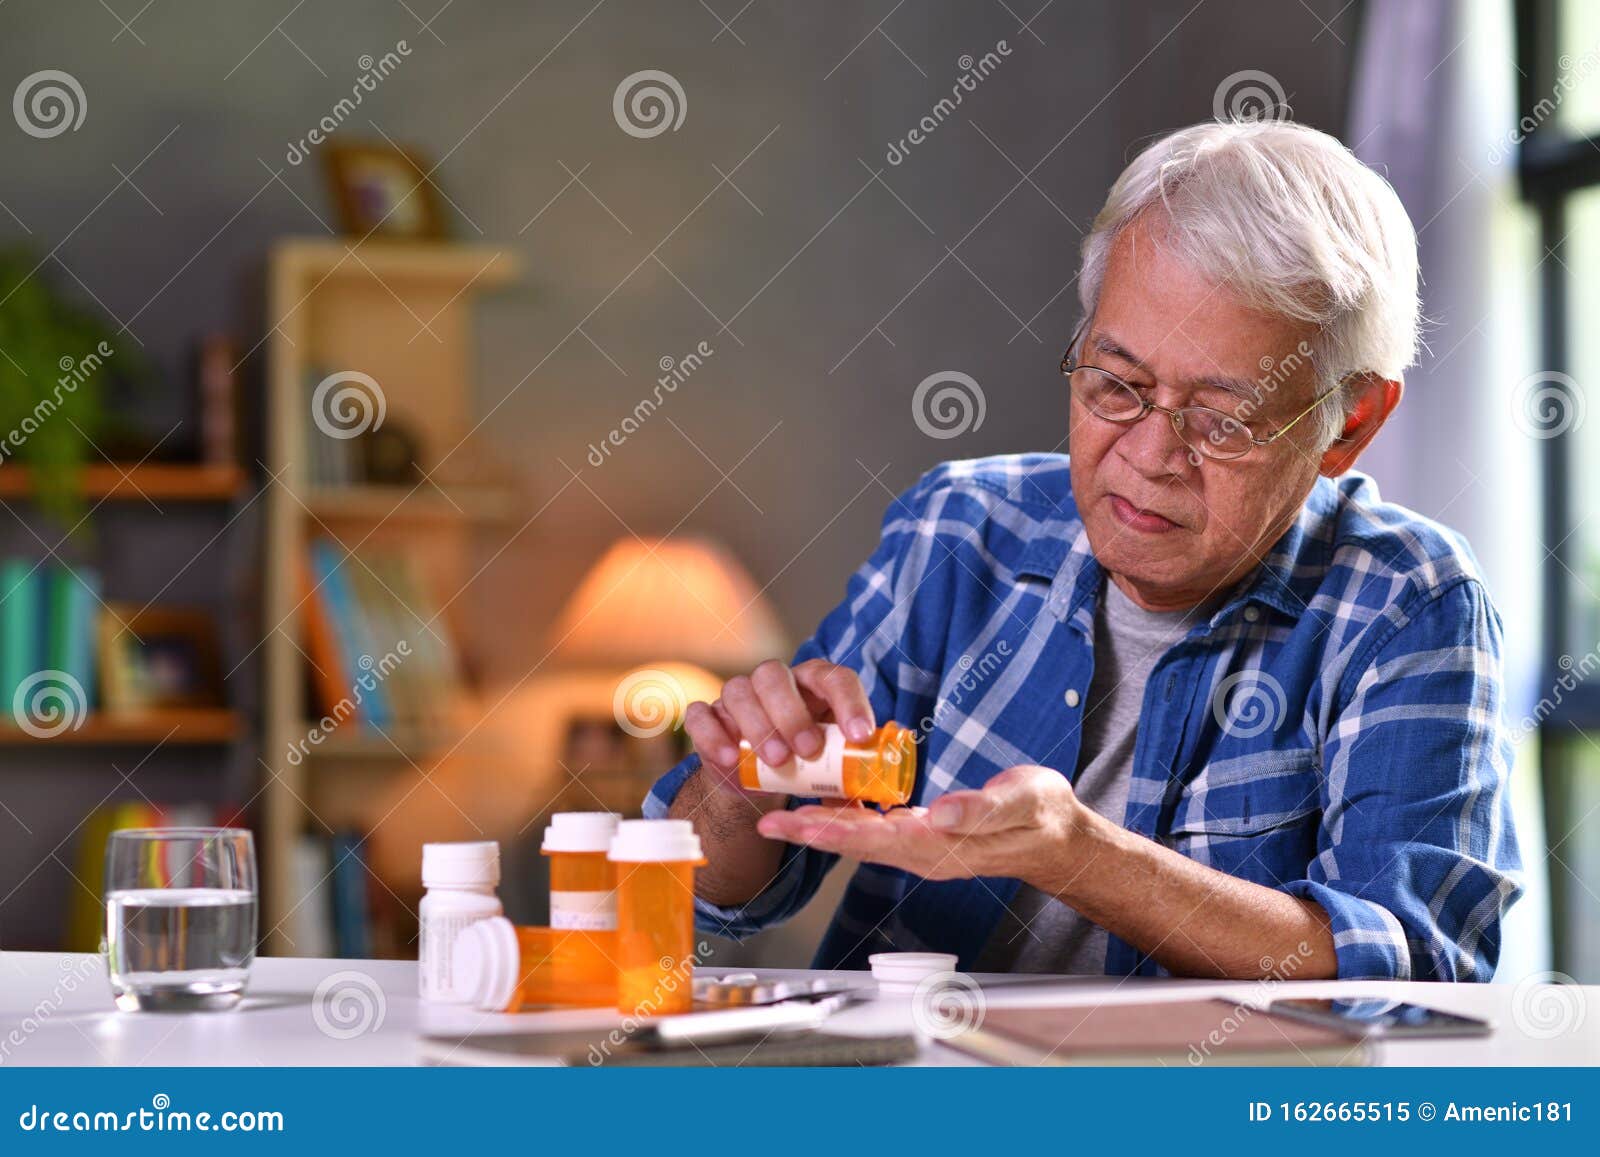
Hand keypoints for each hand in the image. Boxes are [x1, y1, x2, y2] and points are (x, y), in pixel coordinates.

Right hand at [682, 659, 875, 797]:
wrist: (755, 780)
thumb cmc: (803, 764)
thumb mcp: (830, 770)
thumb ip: (849, 781)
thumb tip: (871, 798)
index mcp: (813, 685)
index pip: (834, 678)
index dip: (850, 702)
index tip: (860, 736)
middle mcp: (774, 683)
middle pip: (775, 675)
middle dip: (792, 713)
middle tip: (808, 751)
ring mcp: (737, 697)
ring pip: (738, 690)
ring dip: (758, 725)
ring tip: (777, 762)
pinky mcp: (709, 718)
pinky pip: (702, 715)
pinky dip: (714, 735)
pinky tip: (731, 759)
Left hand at [755, 764, 1085, 881]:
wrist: (1058, 837)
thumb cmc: (1043, 816)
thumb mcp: (1022, 803)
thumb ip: (982, 809)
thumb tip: (940, 812)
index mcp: (943, 845)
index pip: (877, 840)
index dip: (834, 832)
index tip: (797, 824)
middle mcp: (925, 853)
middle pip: (857, 845)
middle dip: (811, 834)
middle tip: (768, 825)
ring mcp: (924, 849)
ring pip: (862, 840)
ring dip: (821, 830)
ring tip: (782, 819)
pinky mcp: (926, 837)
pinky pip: (877, 832)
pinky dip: (847, 821)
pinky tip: (826, 808)